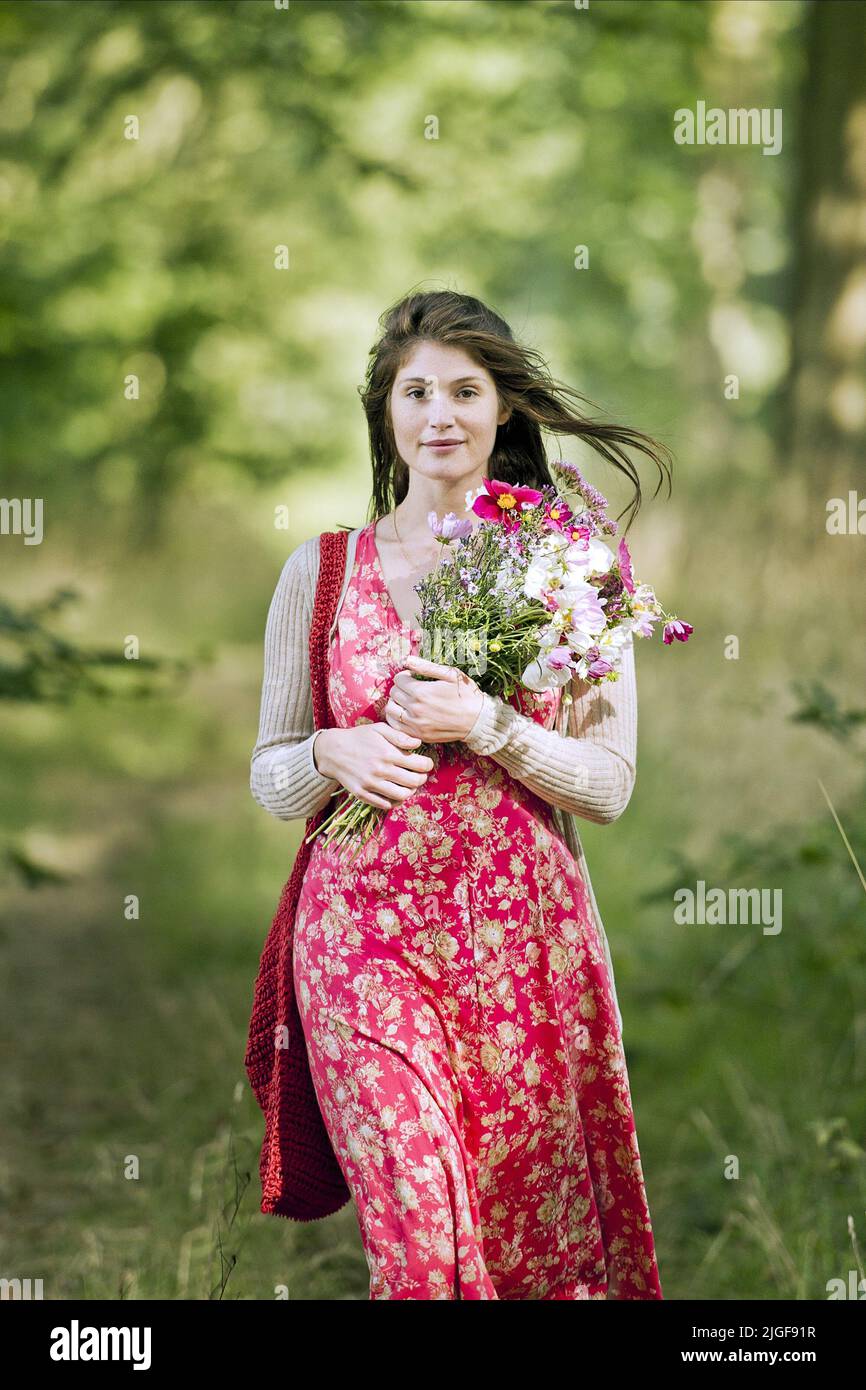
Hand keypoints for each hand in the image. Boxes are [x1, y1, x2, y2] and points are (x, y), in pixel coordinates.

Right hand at [313, 723, 434, 810]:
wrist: (332, 751)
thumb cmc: (358, 737)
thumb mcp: (379, 729)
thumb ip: (400, 736)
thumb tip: (418, 743)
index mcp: (388, 753)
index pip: (419, 765)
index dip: (427, 765)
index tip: (426, 763)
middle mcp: (381, 770)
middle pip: (414, 782)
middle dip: (422, 778)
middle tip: (420, 774)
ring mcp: (371, 784)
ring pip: (402, 795)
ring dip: (410, 791)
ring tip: (408, 784)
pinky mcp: (362, 794)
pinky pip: (385, 804)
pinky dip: (394, 801)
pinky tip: (394, 792)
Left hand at [385, 654, 484, 742]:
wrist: (478, 721)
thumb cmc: (465, 695)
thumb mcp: (450, 675)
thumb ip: (426, 667)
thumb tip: (407, 659)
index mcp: (422, 692)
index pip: (398, 680)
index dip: (405, 676)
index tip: (413, 678)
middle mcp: (415, 709)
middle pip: (393, 694)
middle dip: (401, 688)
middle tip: (412, 689)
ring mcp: (416, 725)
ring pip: (390, 710)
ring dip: (396, 703)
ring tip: (407, 702)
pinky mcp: (418, 735)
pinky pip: (396, 726)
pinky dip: (397, 719)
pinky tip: (407, 714)